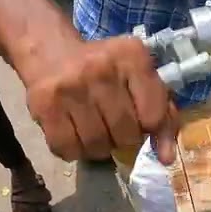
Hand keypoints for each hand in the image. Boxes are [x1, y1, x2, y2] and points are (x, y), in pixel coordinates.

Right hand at [23, 35, 179, 162]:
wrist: (50, 53)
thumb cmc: (105, 70)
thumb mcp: (139, 78)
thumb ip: (161, 113)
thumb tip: (166, 158)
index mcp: (132, 56)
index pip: (154, 114)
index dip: (151, 129)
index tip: (143, 125)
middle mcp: (101, 68)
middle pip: (126, 134)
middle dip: (125, 139)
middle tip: (116, 127)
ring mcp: (70, 87)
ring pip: (97, 145)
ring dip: (100, 148)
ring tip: (97, 132)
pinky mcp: (44, 105)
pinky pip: (67, 149)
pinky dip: (75, 152)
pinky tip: (76, 136)